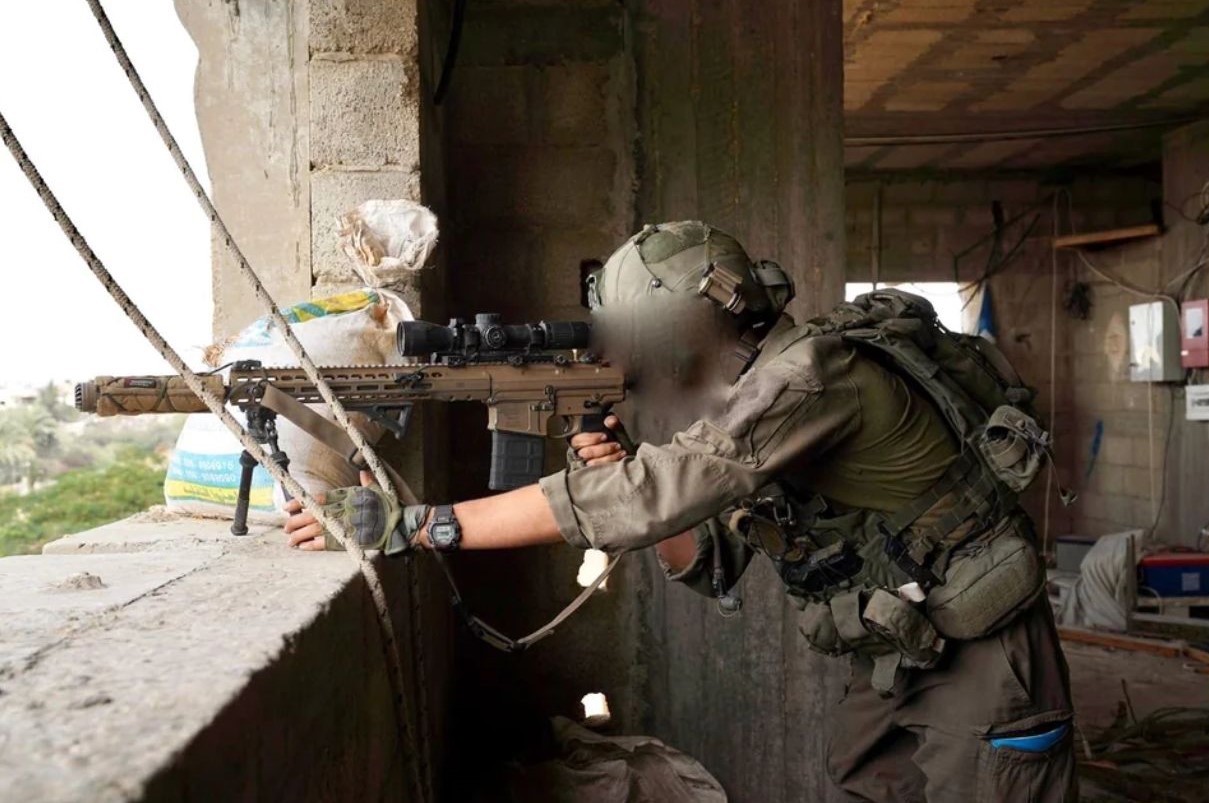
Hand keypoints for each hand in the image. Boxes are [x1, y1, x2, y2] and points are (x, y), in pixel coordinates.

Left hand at [283, 471, 429, 554]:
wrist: (398, 525)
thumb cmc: (389, 507)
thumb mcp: (378, 490)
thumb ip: (367, 481)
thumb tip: (364, 472)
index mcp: (346, 496)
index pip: (316, 498)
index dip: (300, 502)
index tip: (287, 507)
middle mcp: (341, 509)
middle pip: (312, 515)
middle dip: (296, 521)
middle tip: (286, 527)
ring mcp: (343, 525)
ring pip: (314, 529)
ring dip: (300, 535)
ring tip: (290, 541)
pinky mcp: (347, 539)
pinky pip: (325, 543)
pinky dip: (312, 545)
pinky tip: (303, 547)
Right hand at [570, 415, 625, 465]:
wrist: (621, 451)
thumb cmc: (612, 439)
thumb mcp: (613, 429)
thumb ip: (612, 423)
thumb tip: (611, 420)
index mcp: (580, 441)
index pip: (577, 440)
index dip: (590, 438)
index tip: (604, 436)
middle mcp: (580, 453)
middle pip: (585, 452)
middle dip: (602, 449)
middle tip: (615, 444)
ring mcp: (586, 464)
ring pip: (592, 463)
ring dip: (608, 456)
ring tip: (619, 450)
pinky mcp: (594, 472)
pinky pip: (600, 470)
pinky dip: (611, 462)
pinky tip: (620, 456)